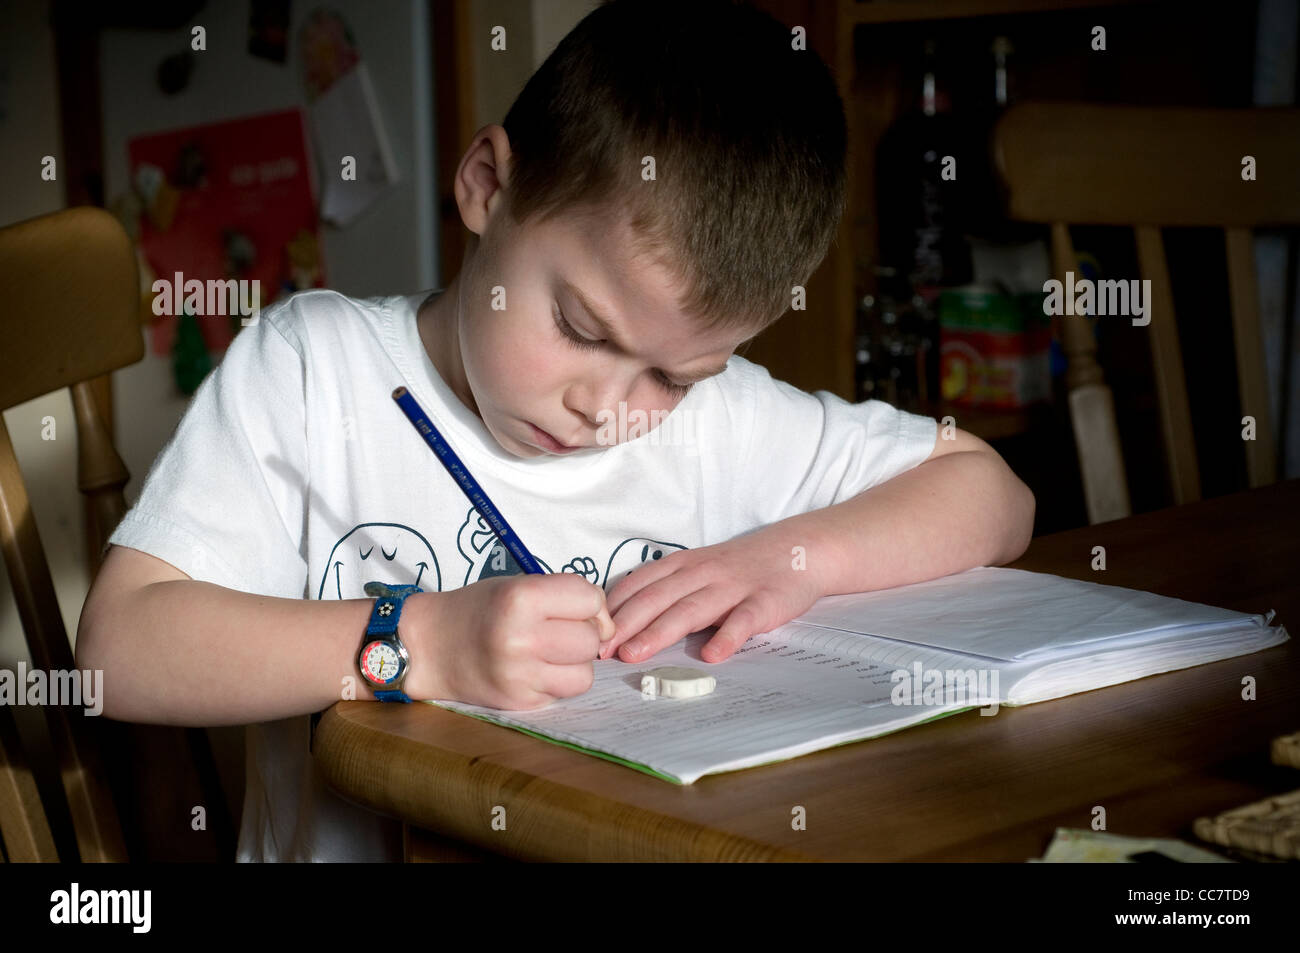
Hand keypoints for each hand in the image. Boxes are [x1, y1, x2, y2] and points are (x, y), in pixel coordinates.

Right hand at [405, 575, 613, 708]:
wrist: (429, 646)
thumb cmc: (480, 610)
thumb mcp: (518, 586)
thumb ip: (565, 598)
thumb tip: (609, 630)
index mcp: (521, 598)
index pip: (590, 598)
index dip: (587, 603)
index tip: (570, 607)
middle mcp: (521, 637)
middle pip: (591, 639)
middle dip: (582, 634)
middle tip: (558, 631)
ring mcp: (520, 675)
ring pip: (585, 673)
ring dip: (575, 663)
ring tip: (549, 653)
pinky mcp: (519, 702)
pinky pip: (564, 693)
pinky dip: (558, 682)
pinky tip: (536, 671)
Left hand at [600, 526, 829, 663]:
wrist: (797, 551)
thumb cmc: (739, 568)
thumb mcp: (697, 569)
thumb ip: (666, 590)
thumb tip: (623, 620)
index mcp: (682, 565)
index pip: (638, 584)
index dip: (611, 609)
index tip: (585, 633)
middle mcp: (702, 573)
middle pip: (656, 599)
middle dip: (624, 625)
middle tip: (598, 651)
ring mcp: (732, 588)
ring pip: (690, 610)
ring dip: (659, 633)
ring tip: (635, 655)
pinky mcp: (763, 603)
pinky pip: (743, 621)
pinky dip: (727, 638)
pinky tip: (712, 656)